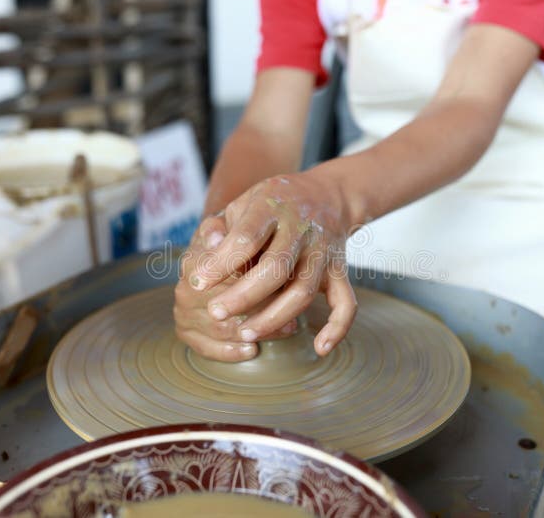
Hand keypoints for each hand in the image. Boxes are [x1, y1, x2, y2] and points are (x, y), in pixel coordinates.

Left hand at [189, 172, 357, 356]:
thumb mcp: (246, 201)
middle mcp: (302, 230)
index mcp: (273, 209)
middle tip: (215, 313)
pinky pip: (346, 303)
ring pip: (303, 291)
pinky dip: (337, 328)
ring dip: (274, 318)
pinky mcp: (340, 271)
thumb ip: (223, 225)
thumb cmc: (274, 204)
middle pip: (275, 268)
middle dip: (243, 296)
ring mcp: (324, 252)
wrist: (329, 194)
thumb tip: (208, 245)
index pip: (247, 238)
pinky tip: (319, 348)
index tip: (197, 283)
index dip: (221, 262)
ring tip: (245, 334)